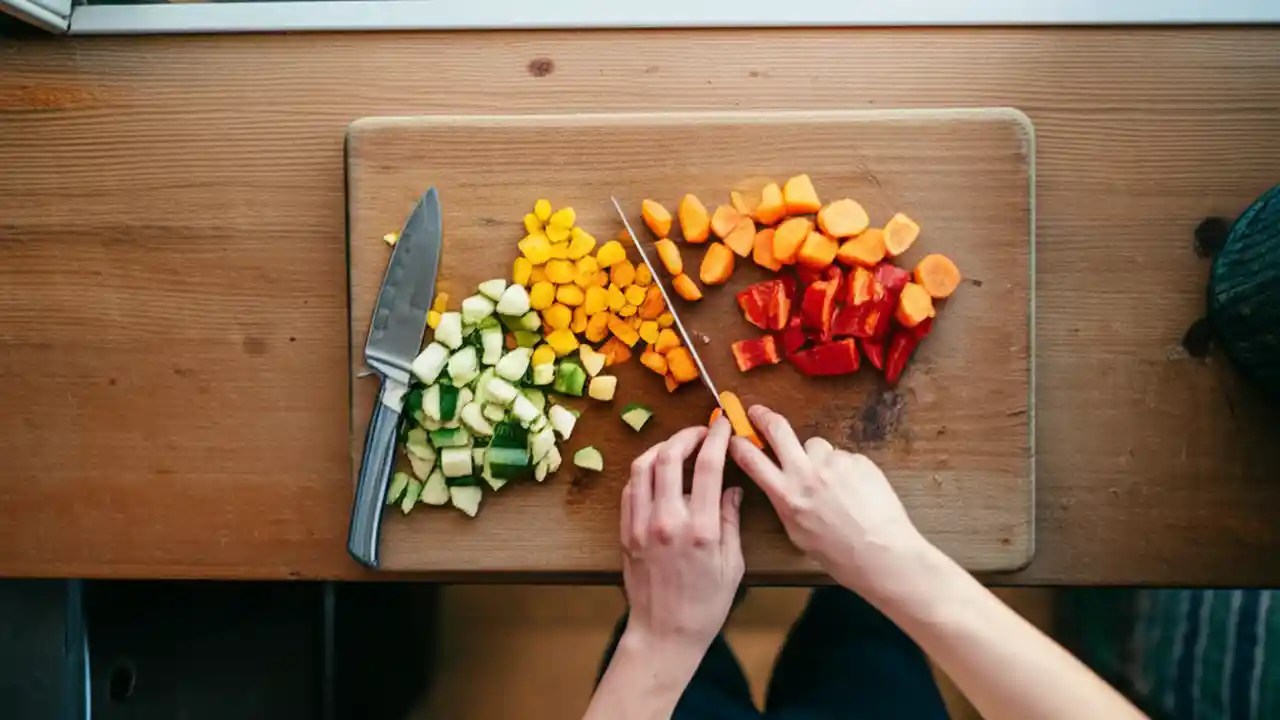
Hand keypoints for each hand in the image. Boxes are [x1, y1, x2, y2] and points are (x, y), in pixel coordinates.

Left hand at [620, 419, 744, 657]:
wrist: (664, 632)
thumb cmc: (705, 604)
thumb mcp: (732, 564)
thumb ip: (731, 521)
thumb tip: (732, 488)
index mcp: (701, 529)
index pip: (708, 467)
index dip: (716, 438)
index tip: (723, 425)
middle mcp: (668, 521)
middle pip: (670, 457)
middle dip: (686, 435)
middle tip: (700, 432)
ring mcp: (641, 524)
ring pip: (643, 466)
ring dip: (662, 448)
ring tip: (678, 447)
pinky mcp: (626, 531)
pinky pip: (630, 488)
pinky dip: (644, 471)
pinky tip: (658, 472)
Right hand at [728, 405, 930, 600]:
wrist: (882, 553)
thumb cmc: (840, 553)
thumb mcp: (797, 533)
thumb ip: (786, 503)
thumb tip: (782, 486)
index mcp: (786, 495)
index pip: (751, 459)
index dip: (738, 443)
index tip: (734, 435)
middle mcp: (806, 474)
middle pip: (778, 430)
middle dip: (763, 416)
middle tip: (758, 411)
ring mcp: (834, 463)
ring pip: (817, 446)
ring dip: (818, 457)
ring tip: (835, 485)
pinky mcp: (857, 460)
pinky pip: (843, 456)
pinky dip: (845, 469)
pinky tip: (855, 490)